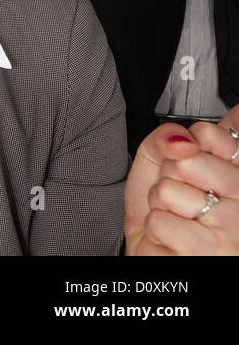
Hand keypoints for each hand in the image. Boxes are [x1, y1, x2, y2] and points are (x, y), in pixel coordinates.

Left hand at [126, 105, 238, 254]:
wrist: (158, 250)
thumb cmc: (164, 208)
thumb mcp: (156, 163)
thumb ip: (164, 138)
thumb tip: (183, 139)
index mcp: (236, 173)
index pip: (210, 134)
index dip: (183, 146)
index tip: (186, 160)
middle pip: (185, 161)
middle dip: (167, 177)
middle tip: (179, 196)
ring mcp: (232, 227)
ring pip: (169, 190)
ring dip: (160, 204)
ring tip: (176, 217)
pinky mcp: (210, 251)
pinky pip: (159, 220)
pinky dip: (155, 227)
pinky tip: (173, 235)